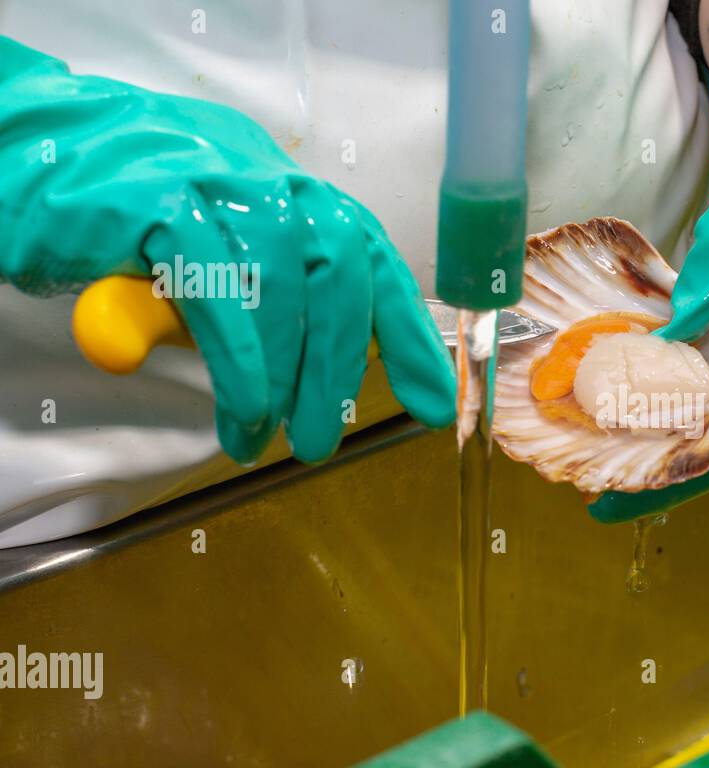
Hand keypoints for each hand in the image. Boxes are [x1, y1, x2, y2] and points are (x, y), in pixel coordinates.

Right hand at [0, 38, 454, 463]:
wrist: (44, 154)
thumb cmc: (145, 220)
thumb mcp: (232, 258)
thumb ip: (280, 301)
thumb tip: (326, 379)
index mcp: (305, 200)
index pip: (377, 268)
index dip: (408, 340)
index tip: (434, 406)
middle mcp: (277, 184)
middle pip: (340, 278)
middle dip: (336, 372)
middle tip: (317, 443)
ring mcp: (222, 186)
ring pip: (281, 288)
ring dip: (281, 380)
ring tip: (258, 437)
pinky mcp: (162, 202)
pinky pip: (219, 292)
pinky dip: (240, 362)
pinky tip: (242, 408)